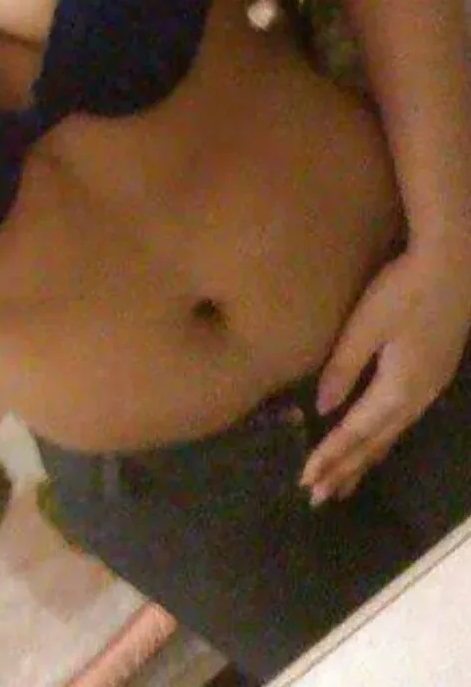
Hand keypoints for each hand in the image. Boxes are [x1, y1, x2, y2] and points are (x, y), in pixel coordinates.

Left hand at [300, 245, 470, 505]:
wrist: (454, 264)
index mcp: (398, 389)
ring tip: (343, 483)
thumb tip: (322, 410)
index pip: (356, 433)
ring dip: (365, 459)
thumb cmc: (405, 290)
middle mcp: (417, 397)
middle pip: (376, 443)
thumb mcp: (366, 326)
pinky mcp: (435, 373)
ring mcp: (430, 388)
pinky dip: (382, 438)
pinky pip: (403, 420)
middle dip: (347, 471)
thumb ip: (343, 368)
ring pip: (392, 435)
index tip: (307, 481)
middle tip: (319, 498)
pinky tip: (376, 440)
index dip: (330, 458)